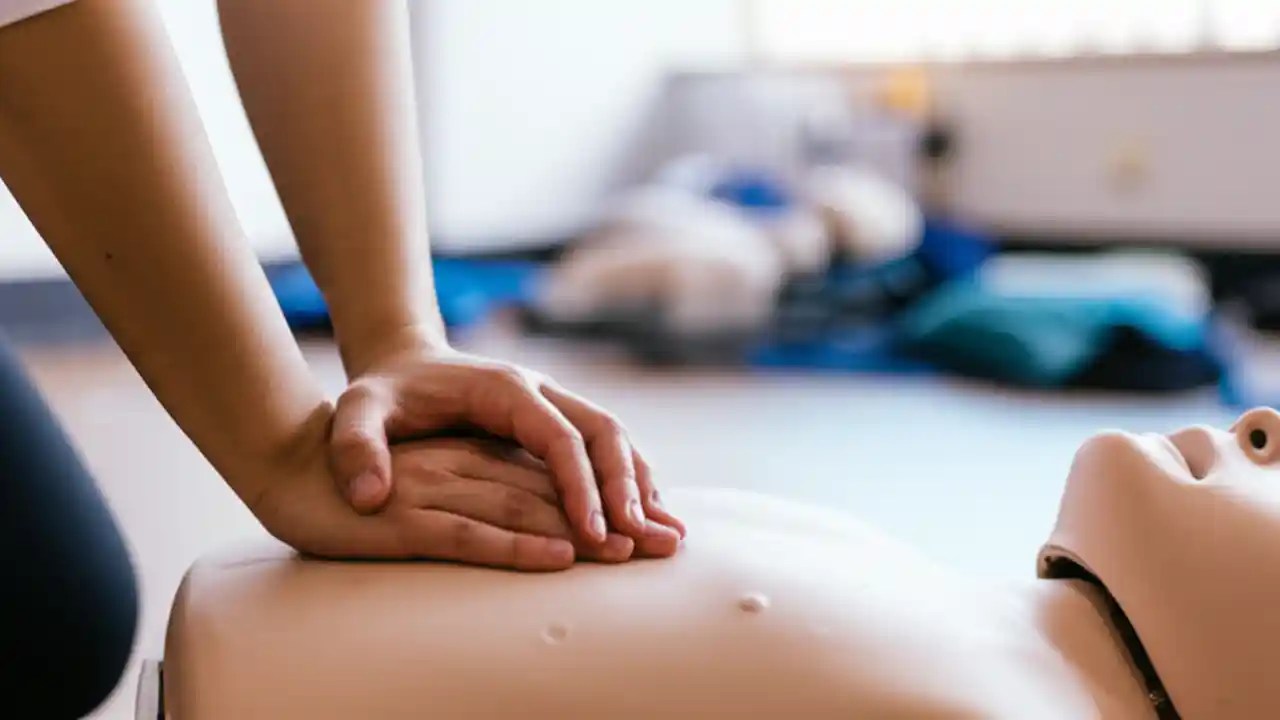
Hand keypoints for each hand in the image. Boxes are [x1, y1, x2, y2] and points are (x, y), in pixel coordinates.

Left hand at [327, 335, 685, 547]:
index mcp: (504, 388)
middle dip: (626, 486)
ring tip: (662, 534)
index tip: (593, 532)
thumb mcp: (355, 411)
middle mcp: (539, 391)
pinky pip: (605, 449)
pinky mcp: (555, 422)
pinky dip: (629, 481)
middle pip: (604, 432)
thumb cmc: (382, 392)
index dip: (580, 484)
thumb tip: (368, 499)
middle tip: (641, 539)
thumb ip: (355, 447)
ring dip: (640, 484)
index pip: (559, 436)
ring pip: (615, 439)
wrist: (401, 363)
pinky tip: (644, 518)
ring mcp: (553, 404)